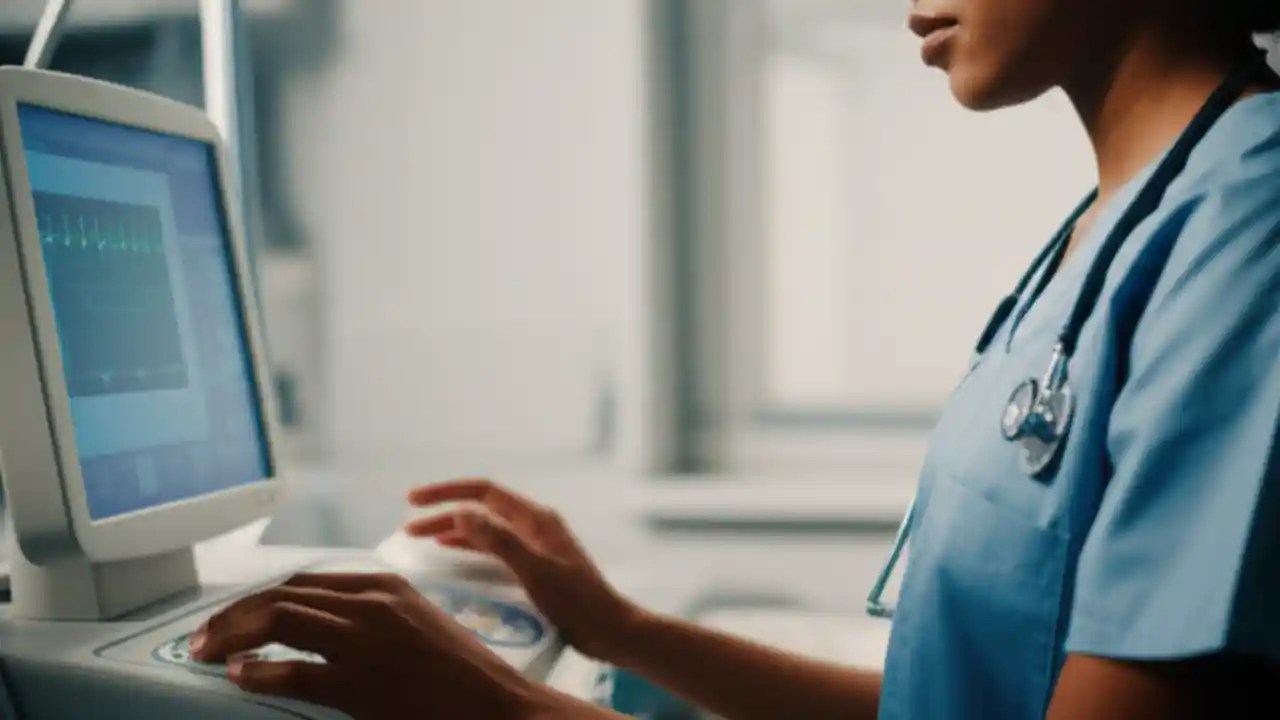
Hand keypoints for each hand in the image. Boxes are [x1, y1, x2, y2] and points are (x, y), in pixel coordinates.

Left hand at [190, 572, 556, 719]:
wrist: (497, 704)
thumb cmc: (461, 673)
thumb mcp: (417, 624)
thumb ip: (373, 617)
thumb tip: (321, 627)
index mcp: (385, 585)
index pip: (304, 580)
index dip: (259, 596)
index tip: (235, 614)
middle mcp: (371, 603)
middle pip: (282, 594)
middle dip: (233, 613)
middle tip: (202, 634)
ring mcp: (364, 641)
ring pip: (278, 619)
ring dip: (230, 633)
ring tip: (204, 650)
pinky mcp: (360, 683)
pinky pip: (293, 671)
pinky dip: (257, 671)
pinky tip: (237, 676)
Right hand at [406, 478, 642, 661]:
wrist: (608, 629)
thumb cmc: (577, 602)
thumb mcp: (534, 571)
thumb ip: (500, 540)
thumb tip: (463, 512)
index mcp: (536, 518)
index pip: (484, 492)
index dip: (448, 492)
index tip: (414, 500)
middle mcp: (534, 525)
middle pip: (481, 510)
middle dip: (444, 514)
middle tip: (408, 528)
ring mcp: (534, 544)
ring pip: (485, 530)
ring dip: (453, 531)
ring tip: (420, 540)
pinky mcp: (533, 565)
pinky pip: (493, 549)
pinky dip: (469, 548)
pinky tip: (450, 554)